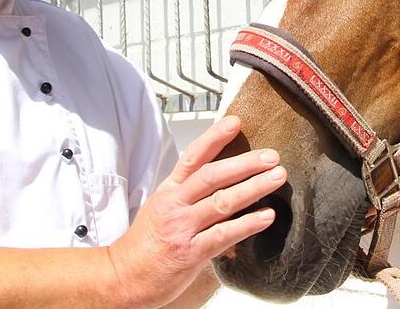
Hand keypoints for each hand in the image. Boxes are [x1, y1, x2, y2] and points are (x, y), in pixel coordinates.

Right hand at [107, 116, 284, 306]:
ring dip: (253, 188)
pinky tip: (267, 216)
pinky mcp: (190, 253)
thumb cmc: (145, 245)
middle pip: (212, 176)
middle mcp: (175, 205)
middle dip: (245, 163)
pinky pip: (224, 235)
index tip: (236, 122)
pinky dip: (248, 224)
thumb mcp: (162, 209)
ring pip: (222, 202)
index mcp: (169, 191)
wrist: (123, 277)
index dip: (214, 137)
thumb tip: (222, 183)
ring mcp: (182, 228)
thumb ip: (189, 195)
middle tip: (271, 156)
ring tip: (277, 178)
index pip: (193, 157)